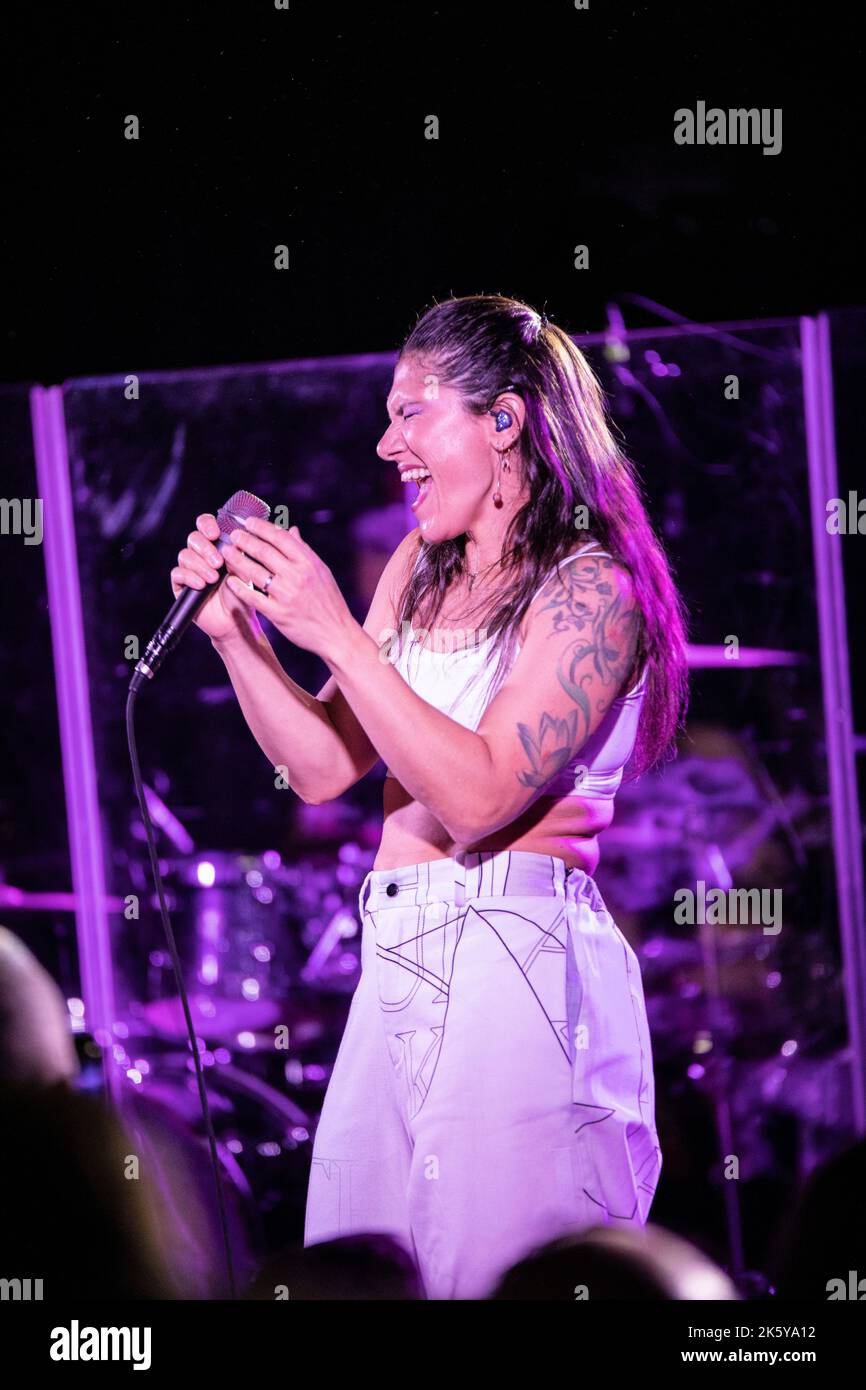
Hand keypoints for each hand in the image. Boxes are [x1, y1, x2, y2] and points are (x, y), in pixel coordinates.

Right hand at [170, 513, 258, 642]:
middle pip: (193, 538)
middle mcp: (201, 554)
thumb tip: (236, 541)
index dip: (207, 524)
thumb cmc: (241, 596)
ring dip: (200, 565)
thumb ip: (240, 556)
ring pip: (185, 555)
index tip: (215, 533)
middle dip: (205, 548)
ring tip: (213, 579)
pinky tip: (201, 584)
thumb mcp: (244, 574)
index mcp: (217, 546)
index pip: (206, 525)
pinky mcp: (180, 584)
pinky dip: (189, 577)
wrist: (234, 622)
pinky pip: (178, 573)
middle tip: (218, 562)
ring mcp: (190, 568)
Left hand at [222, 518, 357, 658]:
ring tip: (226, 552)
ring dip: (237, 560)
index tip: (249, 522)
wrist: (336, 634)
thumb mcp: (322, 572)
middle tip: (233, 535)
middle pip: (264, 552)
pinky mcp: (278, 614)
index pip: (281, 538)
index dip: (262, 528)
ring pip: (255, 572)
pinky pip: (253, 597)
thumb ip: (304, 550)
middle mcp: (298, 576)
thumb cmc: (329, 601)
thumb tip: (291, 530)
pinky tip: (230, 580)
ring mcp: (287, 595)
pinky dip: (239, 587)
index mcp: (309, 563)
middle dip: (245, 540)